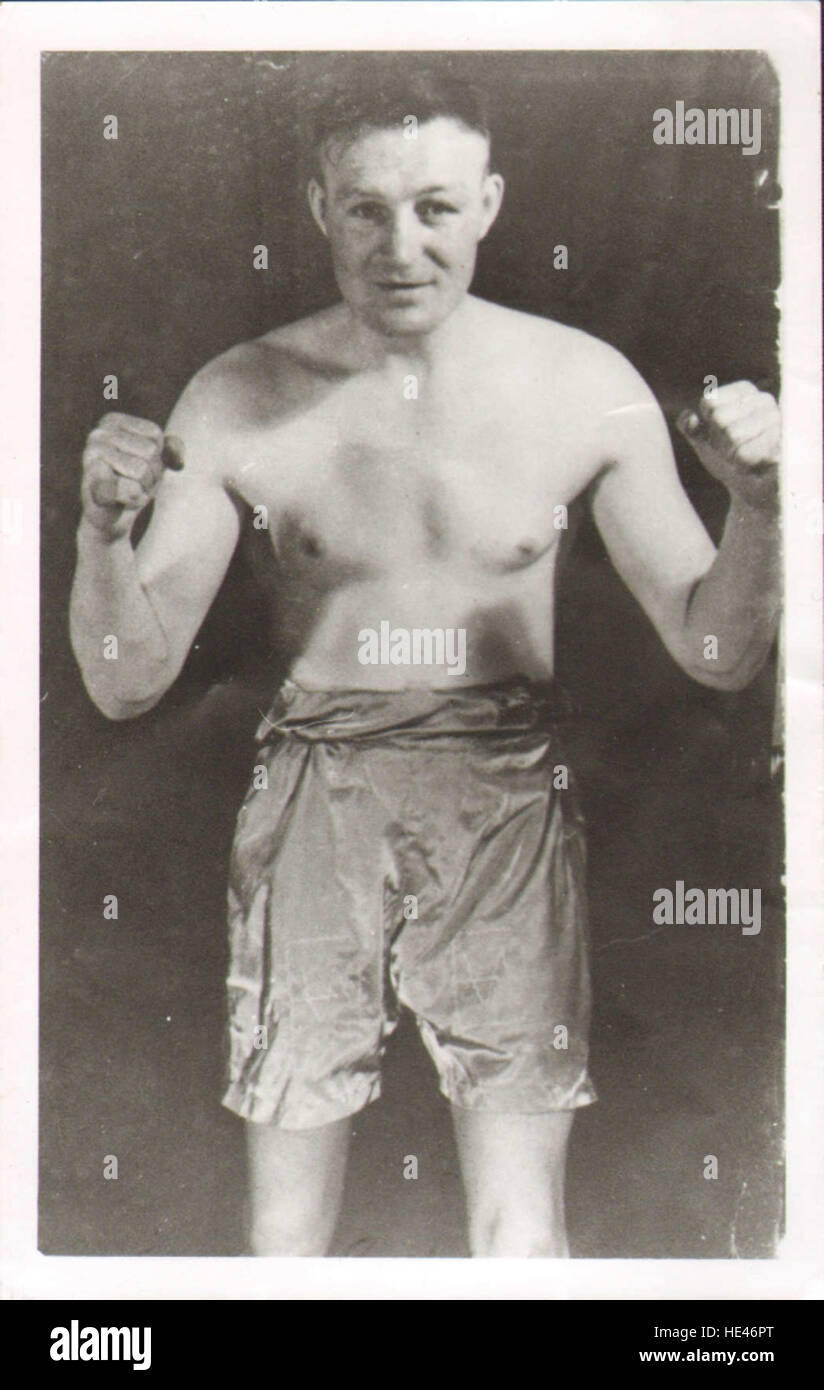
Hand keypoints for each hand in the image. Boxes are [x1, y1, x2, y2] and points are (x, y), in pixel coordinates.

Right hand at [80, 412, 183, 539]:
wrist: (111, 518)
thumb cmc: (135, 482)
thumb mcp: (159, 461)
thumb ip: (173, 449)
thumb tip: (177, 460)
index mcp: (112, 422)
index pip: (155, 435)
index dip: (157, 457)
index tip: (141, 466)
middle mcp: (98, 434)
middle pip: (149, 452)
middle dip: (150, 474)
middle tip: (133, 483)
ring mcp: (91, 458)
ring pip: (141, 471)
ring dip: (142, 488)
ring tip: (126, 490)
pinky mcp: (91, 484)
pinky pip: (129, 489)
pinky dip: (132, 500)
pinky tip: (119, 501)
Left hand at [676, 381, 779, 508]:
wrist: (752, 489)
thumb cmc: (727, 459)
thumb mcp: (703, 442)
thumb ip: (690, 428)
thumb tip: (689, 418)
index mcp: (745, 392)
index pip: (710, 402)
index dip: (707, 426)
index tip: (718, 435)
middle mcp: (764, 400)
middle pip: (720, 418)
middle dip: (719, 442)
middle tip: (731, 451)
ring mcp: (778, 421)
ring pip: (734, 435)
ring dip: (731, 454)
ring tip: (742, 458)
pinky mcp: (784, 443)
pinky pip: (749, 453)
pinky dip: (743, 464)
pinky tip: (753, 466)